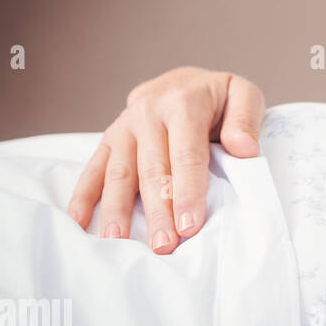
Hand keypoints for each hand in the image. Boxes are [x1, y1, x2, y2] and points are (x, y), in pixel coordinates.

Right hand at [66, 67, 264, 252]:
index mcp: (182, 102)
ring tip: (118, 242)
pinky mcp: (110, 137)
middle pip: (152, 169)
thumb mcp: (244, 94)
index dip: (188, 191)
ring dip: (117, 209)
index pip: (186, 154)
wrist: (186, 80)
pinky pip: (94, 167)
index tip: (190, 226)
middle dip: (157, 211)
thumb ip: (246, 120)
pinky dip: (83, 195)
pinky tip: (79, 222)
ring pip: (120, 172)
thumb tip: (244, 148)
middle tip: (163, 246)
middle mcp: (148, 112)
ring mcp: (124, 125)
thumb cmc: (220, 97)